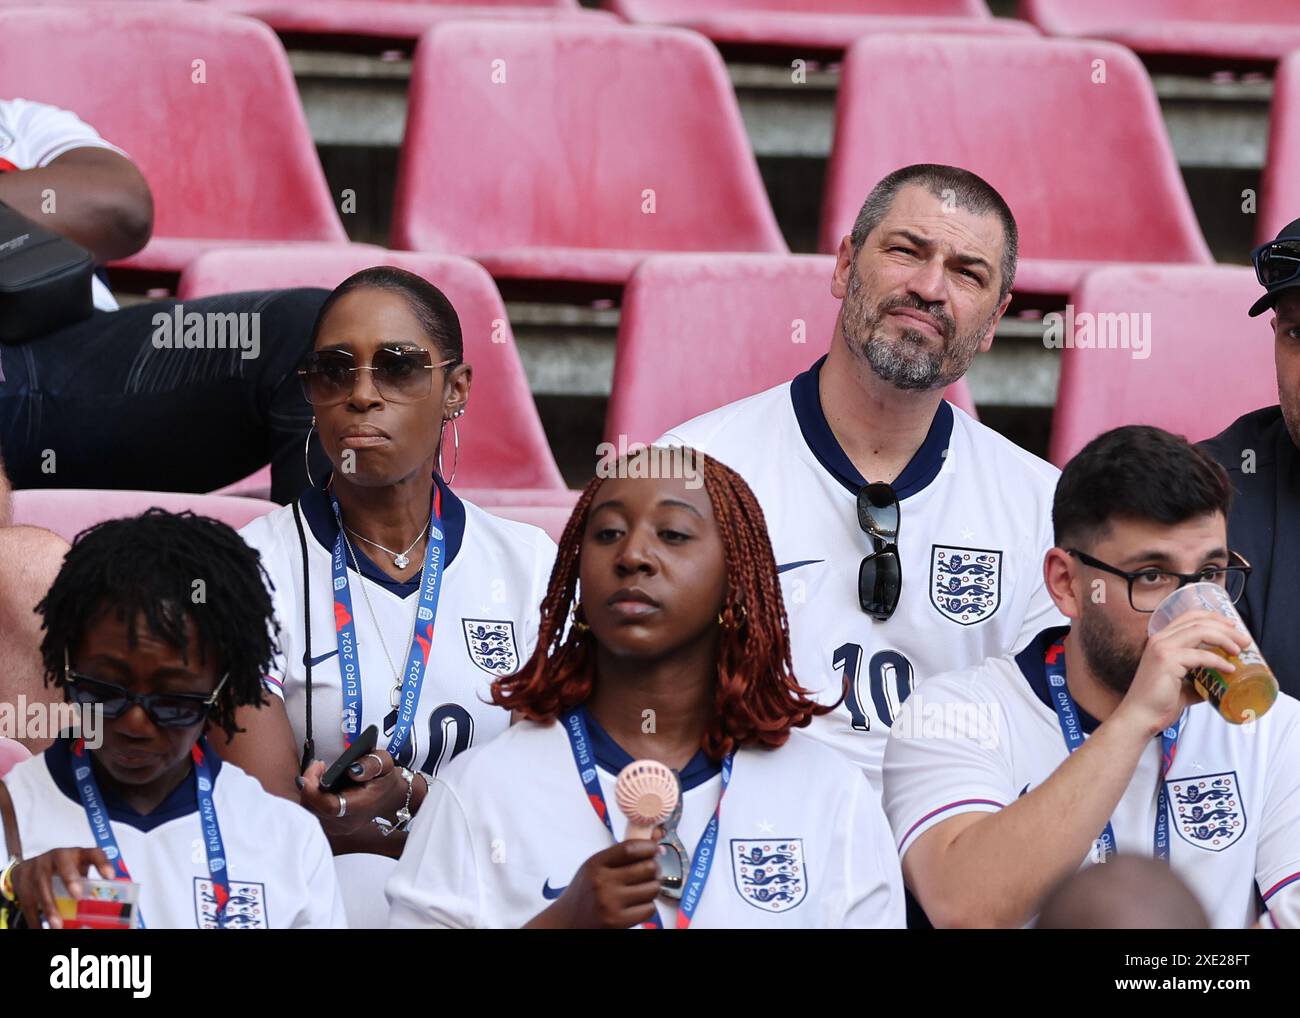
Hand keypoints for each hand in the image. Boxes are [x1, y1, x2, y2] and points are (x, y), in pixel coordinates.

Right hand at [10, 847, 114, 929]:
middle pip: (64, 863)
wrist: (30, 867)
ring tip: (58, 925)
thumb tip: (102, 912)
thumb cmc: (64, 870)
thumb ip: (89, 886)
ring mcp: (38, 866)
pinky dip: (34, 917)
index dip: (102, 863)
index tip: (110, 877)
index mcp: (78, 854)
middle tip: (78, 896)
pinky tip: (40, 928)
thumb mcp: (78, 871)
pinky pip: (27, 900)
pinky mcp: (22, 880)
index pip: (94, 853)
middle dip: (70, 879)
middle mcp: (58, 856)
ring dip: (50, 907)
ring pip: (42, 885)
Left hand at [298, 750, 408, 837]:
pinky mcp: (331, 826)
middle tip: (317, 766)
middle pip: (315, 808)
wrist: (389, 799)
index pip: (330, 806)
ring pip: (311, 810)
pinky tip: (318, 784)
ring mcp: (338, 827)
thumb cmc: (384, 779)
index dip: (314, 790)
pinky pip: (313, 811)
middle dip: (310, 784)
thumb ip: (371, 764)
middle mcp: (347, 822)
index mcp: (361, 806)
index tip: (314, 769)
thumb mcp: (385, 763)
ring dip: (309, 790)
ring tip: (318, 772)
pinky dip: (311, 796)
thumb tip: (352, 770)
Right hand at [542, 831, 663, 929]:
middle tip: (652, 871)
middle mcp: (602, 882)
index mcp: (596, 863)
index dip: (649, 847)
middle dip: (655, 868)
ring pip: (652, 889)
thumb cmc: (584, 892)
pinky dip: (648, 906)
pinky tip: (638, 904)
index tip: (654, 849)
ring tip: (644, 888)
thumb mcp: (593, 867)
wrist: (566, 921)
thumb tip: (655, 847)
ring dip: (653, 887)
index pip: (630, 849)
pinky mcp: (618, 922)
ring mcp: (610, 903)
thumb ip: (618, 856)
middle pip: (647, 868)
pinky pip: (649, 909)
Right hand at [1117, 609, 1251, 736]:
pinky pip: (1200, 655)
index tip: (1232, 626)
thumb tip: (1220, 680)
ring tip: (1239, 650)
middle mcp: (1160, 639)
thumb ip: (1198, 677)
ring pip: (1200, 631)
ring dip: (1225, 638)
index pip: (1189, 616)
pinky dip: (1218, 660)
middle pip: (1198, 621)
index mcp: (1161, 640)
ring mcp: (1162, 648)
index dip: (1214, 617)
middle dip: (1226, 628)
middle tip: (1244, 640)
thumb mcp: (1181, 684)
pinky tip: (1229, 668)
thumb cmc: (1157, 702)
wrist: (1140, 716)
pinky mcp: (1167, 661)